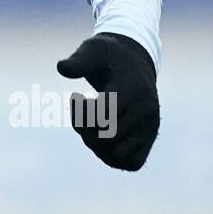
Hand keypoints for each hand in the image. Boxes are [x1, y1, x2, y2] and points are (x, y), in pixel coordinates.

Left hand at [55, 32, 158, 170]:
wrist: (134, 64)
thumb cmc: (109, 57)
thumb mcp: (93, 50)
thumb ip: (79, 61)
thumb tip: (62, 68)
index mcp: (134, 90)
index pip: (103, 116)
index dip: (81, 111)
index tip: (76, 96)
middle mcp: (147, 113)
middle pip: (106, 139)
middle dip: (83, 128)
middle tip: (79, 112)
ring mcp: (150, 129)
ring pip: (116, 156)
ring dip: (94, 144)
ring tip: (90, 124)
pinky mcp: (149, 140)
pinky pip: (130, 163)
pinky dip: (110, 156)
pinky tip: (101, 135)